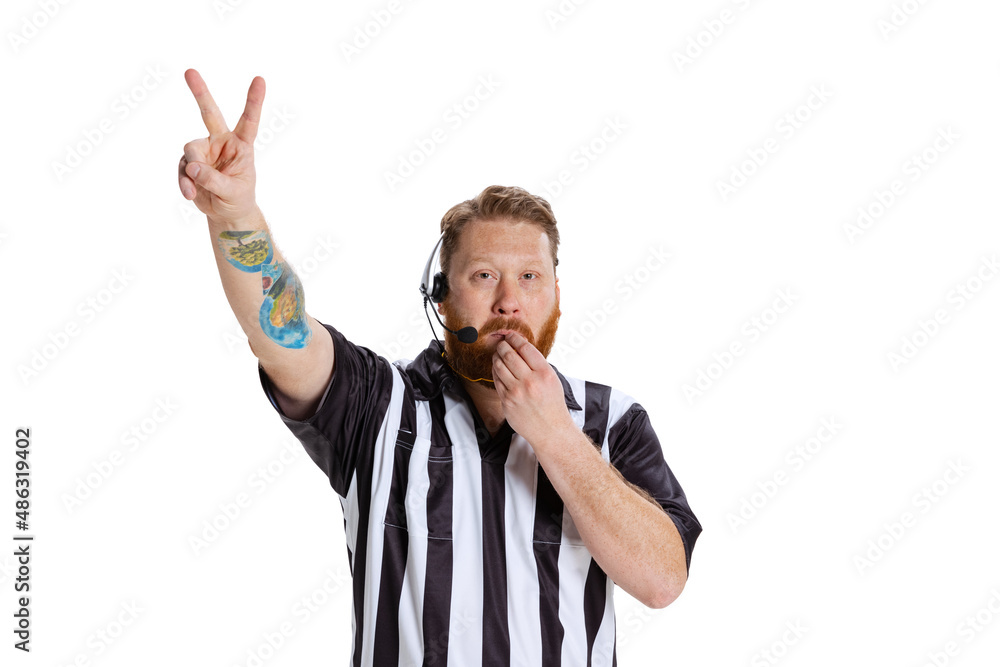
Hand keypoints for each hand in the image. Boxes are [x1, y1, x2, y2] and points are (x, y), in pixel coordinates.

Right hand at [178, 69, 263, 226]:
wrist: (226, 212)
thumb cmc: (238, 198)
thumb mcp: (233, 192)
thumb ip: (214, 179)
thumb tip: (193, 167)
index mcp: (241, 145)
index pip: (249, 121)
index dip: (254, 101)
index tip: (260, 79)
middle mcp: (221, 142)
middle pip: (209, 113)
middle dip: (200, 92)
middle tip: (189, 71)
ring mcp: (204, 151)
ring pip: (191, 151)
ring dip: (192, 172)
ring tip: (196, 190)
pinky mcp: (189, 162)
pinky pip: (182, 168)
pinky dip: (184, 182)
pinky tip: (190, 194)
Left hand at [492, 331, 574, 445]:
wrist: (550, 429)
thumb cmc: (552, 404)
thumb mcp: (552, 379)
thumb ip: (537, 364)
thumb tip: (520, 348)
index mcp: (544, 373)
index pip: (525, 348)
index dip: (515, 339)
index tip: (511, 336)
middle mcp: (530, 382)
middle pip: (509, 355)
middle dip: (503, 346)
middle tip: (502, 343)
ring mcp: (516, 392)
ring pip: (499, 366)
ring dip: (496, 357)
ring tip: (498, 354)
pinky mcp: (507, 402)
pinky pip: (496, 381)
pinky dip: (495, 371)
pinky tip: (497, 368)